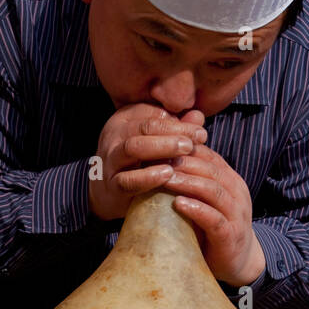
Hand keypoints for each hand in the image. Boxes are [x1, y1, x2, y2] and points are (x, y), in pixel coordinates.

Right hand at [88, 104, 207, 220]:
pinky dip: (147, 177)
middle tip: (195, 140)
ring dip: (161, 147)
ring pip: (132, 147)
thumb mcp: (156, 142)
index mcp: (125, 119)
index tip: (200, 132)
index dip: (178, 122)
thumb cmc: (138, 163)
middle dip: (173, 131)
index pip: (153, 114)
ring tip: (185, 151)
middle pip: (143, 126)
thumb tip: (198, 117)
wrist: (109, 193)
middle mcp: (114, 135)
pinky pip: (127, 179)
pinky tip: (168, 174)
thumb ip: (175, 129)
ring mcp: (110, 160)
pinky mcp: (111, 185)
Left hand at [160, 143, 265, 286]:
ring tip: (165, 179)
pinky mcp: (231, 235)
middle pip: (210, 169)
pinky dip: (196, 209)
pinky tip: (178, 204)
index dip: (184, 149)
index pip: (208, 156)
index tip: (159, 145)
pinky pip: (214, 218)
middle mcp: (236, 193)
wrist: (239, 262)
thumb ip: (191, 183)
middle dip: (183, 163)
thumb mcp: (205, 200)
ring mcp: (236, 214)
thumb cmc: (214, 228)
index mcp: (229, 180)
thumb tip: (158, 162)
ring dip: (187, 183)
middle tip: (157, 159)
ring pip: (212, 190)